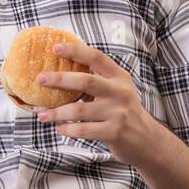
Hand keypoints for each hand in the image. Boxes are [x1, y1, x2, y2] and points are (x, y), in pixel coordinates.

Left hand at [33, 41, 159, 164]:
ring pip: (79, 110)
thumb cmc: (124, 113)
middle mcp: (120, 92)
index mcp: (120, 78)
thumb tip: (59, 74)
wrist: (148, 141)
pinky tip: (59, 129)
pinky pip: (84, 130)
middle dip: (60, 79)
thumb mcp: (117, 92)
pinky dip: (68, 129)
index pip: (97, 58)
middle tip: (40, 79)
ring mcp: (118, 113)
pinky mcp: (114, 132)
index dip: (76, 51)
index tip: (55, 47)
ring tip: (41, 115)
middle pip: (86, 81)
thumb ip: (97, 82)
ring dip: (56, 113)